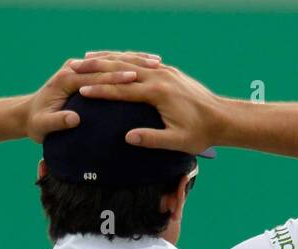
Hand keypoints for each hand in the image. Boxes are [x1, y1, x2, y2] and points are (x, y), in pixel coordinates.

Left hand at [23, 58, 144, 142]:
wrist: (27, 115)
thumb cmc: (36, 124)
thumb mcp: (43, 126)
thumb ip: (57, 122)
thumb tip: (73, 119)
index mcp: (66, 79)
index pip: (95, 75)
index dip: (116, 77)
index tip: (135, 78)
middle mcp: (73, 69)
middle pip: (107, 64)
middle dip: (131, 64)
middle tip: (156, 65)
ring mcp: (79, 69)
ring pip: (111, 61)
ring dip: (134, 61)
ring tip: (158, 62)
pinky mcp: (84, 73)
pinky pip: (109, 67)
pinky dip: (128, 65)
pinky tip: (147, 67)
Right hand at [68, 55, 225, 153]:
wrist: (223, 118)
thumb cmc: (200, 134)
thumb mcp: (177, 141)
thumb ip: (152, 139)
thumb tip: (128, 138)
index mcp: (159, 93)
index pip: (123, 90)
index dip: (101, 91)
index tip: (81, 91)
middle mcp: (161, 77)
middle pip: (122, 69)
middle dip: (97, 68)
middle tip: (74, 67)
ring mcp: (165, 71)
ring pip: (130, 61)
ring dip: (108, 59)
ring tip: (86, 58)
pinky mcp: (169, 72)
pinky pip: (141, 62)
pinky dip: (124, 60)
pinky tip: (114, 60)